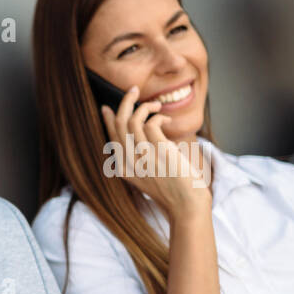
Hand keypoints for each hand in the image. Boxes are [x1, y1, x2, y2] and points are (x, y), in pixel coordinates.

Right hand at [100, 85, 208, 220]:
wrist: (185, 203)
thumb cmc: (172, 190)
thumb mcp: (148, 176)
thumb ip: (140, 158)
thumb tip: (144, 134)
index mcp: (123, 169)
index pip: (110, 138)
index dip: (108, 120)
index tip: (107, 107)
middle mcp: (128, 161)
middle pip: (118, 124)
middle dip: (125, 103)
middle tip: (133, 90)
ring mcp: (142, 156)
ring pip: (133, 120)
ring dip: (145, 107)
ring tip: (156, 106)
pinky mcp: (158, 150)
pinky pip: (152, 123)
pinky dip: (159, 116)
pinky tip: (166, 120)